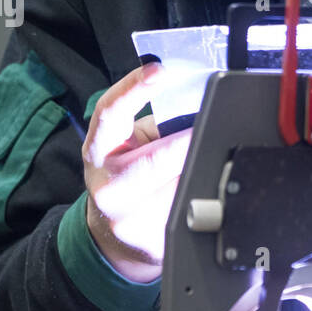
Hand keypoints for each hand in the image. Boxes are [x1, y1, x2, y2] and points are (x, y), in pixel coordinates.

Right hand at [81, 63, 190, 280]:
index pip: (110, 113)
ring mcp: (128, 218)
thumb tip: (200, 105)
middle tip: (212, 126)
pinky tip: (205, 193)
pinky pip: (190, 211)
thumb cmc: (128, 176)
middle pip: (154, 159)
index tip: (158, 70)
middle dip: (187, 143)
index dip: (132, 88)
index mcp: (99, 151)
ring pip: (179, 187)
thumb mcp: (131, 146)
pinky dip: (204, 196)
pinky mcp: (152, 240)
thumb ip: (158, 127)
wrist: (115, 234)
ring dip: (200, 171)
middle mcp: (107, 185)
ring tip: (208, 163)